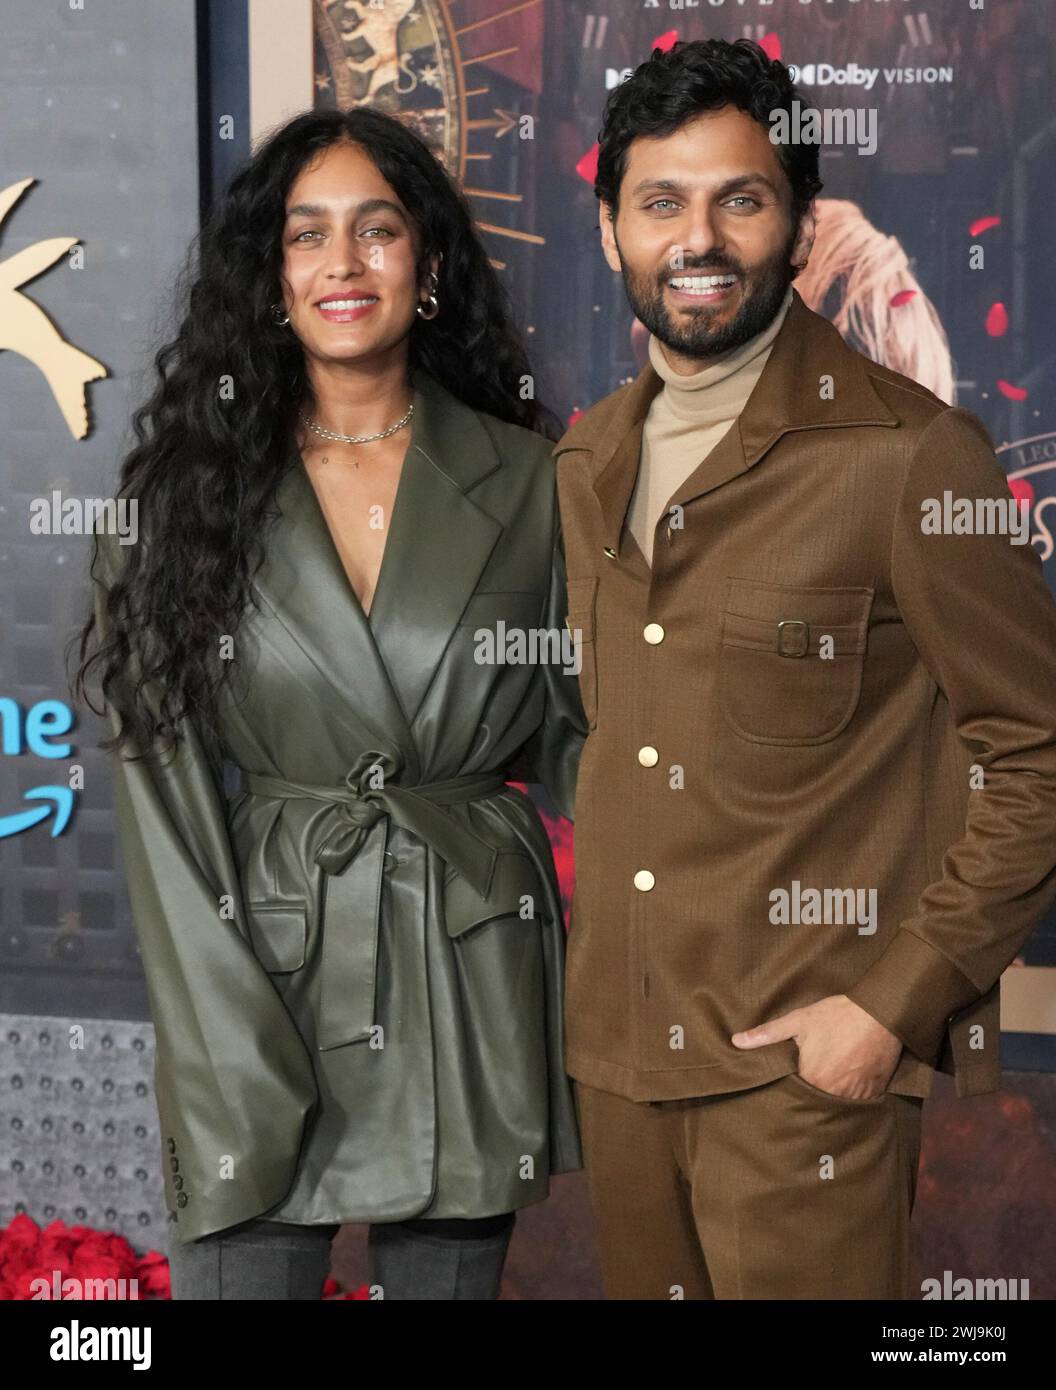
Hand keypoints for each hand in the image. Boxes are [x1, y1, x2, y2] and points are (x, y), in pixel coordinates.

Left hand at [731, 994, 902, 1099]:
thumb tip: (736, 1041)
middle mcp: (834, 1093)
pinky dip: (849, 1099)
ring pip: (836, 1108)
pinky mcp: (874, 1092)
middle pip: (815, 1106)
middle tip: (800, 1098)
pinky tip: (842, 1090)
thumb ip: (767, 1034)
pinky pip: (857, 1104)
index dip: (787, 1096)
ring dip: (828, 1102)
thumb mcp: (798, 1020)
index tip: (779, 1096)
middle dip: (807, 1103)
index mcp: (812, 1079)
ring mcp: (856, 1095)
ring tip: (821, 1095)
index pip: (793, 1098)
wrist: (880, 1013)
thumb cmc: (837, 1016)